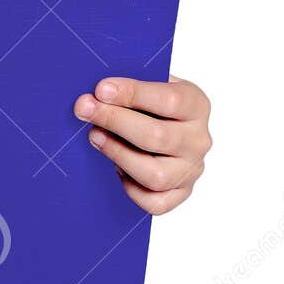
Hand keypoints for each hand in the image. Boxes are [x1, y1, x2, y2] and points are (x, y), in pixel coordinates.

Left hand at [73, 74, 211, 214]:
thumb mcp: (149, 81)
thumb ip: (130, 82)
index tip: (101, 89)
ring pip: (155, 175)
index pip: (170, 101)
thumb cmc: (152, 101)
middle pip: (157, 137)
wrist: (166, 123)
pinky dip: (131, 188)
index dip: (133, 94)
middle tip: (85, 109)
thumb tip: (98, 92)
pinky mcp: (181, 193)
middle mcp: (198, 140)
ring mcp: (191, 170)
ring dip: (117, 154)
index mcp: (196, 105)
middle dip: (114, 120)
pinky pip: (154, 203)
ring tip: (96, 136)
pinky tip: (117, 167)